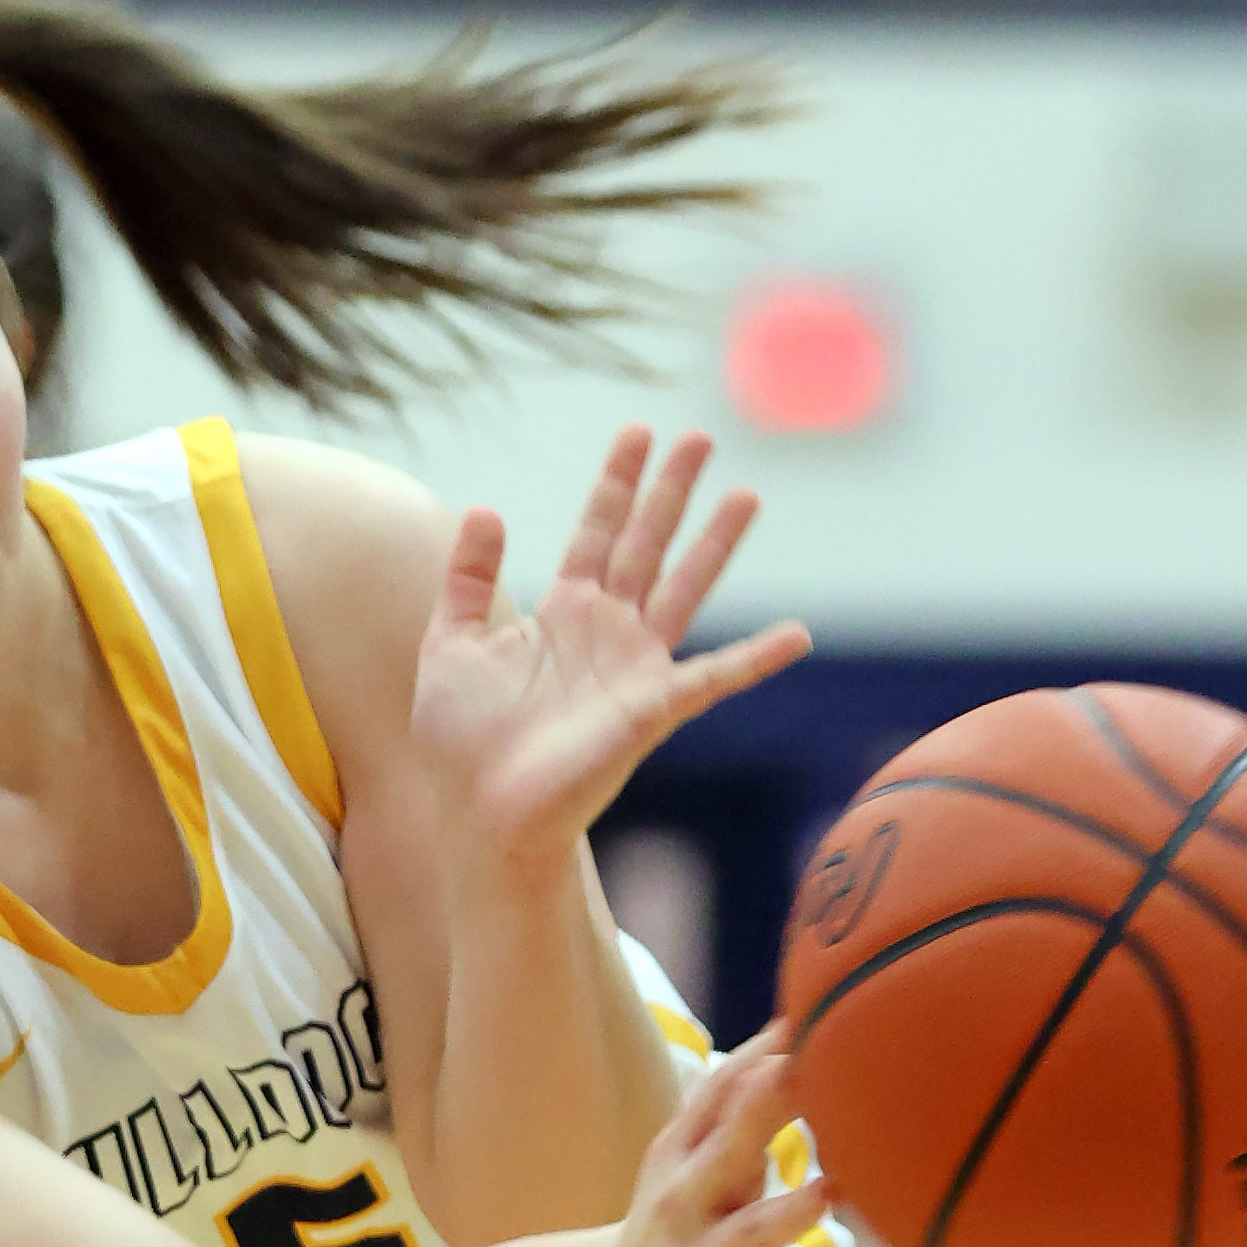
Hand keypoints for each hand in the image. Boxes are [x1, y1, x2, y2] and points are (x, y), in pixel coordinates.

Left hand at [413, 427, 808, 875]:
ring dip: (715, 545)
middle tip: (700, 437)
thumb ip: (465, 578)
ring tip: (747, 496)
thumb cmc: (462, 742)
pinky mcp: (653, 708)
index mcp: (563, 612)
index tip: (638, 432)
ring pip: (684, 589)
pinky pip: (715, 677)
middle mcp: (607, 630)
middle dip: (672, 491)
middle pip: (648, 544)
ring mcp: (635, 667)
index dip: (617, 483)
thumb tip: (488, 508)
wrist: (480, 814)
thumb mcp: (448, 644)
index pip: (597, 531)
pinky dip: (757, 657)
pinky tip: (798, 635)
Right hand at [606, 1032, 853, 1246]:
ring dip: (790, 1212)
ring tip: (831, 1191)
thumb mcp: (692, 1161)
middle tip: (810, 1071)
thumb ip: (738, 1111)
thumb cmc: (683, 1215)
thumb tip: (796, 1040)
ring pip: (750, 1231)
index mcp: (682, 1151)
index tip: (810, 1018)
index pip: (719, 1092)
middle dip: (765, 1109)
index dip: (761, 1055)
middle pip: (727, 1148)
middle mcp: (686, 1198)